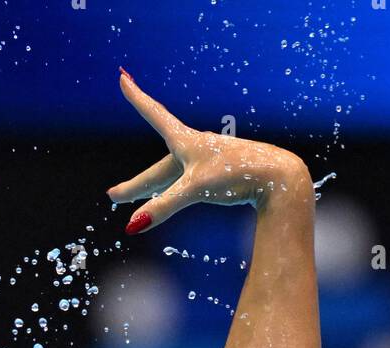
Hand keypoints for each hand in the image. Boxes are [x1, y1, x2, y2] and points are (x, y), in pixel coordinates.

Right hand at [108, 70, 311, 234]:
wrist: (275, 177)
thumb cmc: (236, 174)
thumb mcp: (194, 189)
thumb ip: (163, 207)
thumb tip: (132, 227)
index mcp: (186, 142)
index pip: (154, 115)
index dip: (137, 98)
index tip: (123, 78)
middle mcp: (195, 149)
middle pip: (158, 170)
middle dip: (136, 185)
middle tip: (114, 197)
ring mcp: (209, 164)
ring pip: (173, 179)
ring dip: (154, 192)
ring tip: (139, 202)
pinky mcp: (222, 177)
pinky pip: (191, 185)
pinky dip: (176, 194)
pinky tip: (180, 194)